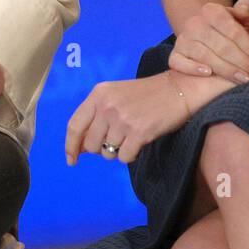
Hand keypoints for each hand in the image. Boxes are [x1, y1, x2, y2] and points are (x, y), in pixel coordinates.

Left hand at [65, 72, 192, 165]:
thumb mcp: (115, 96)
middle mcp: (107, 106)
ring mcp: (122, 119)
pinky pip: (124, 157)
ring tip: (131, 135)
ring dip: (118, 150)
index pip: (75, 125)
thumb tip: (79, 148)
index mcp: (98, 94)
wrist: (178, 89)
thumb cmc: (146, 94)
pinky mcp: (139, 132)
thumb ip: (96, 117)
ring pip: (107, 153)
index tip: (71, 159)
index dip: (70, 146)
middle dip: (100, 149)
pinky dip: (131, 154)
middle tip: (117, 140)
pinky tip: (140, 141)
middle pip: (90, 144)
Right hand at [168, 0, 248, 83]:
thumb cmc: (229, 30)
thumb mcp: (240, 16)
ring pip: (205, 56)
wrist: (203, 36)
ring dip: (227, 70)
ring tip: (244, 80)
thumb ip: (245, 10)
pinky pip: (180, 62)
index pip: (233, 31)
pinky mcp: (175, 55)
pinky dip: (193, 68)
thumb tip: (244, 10)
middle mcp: (194, 23)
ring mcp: (183, 39)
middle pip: (222, 46)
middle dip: (243, 62)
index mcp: (211, 11)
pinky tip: (208, 73)